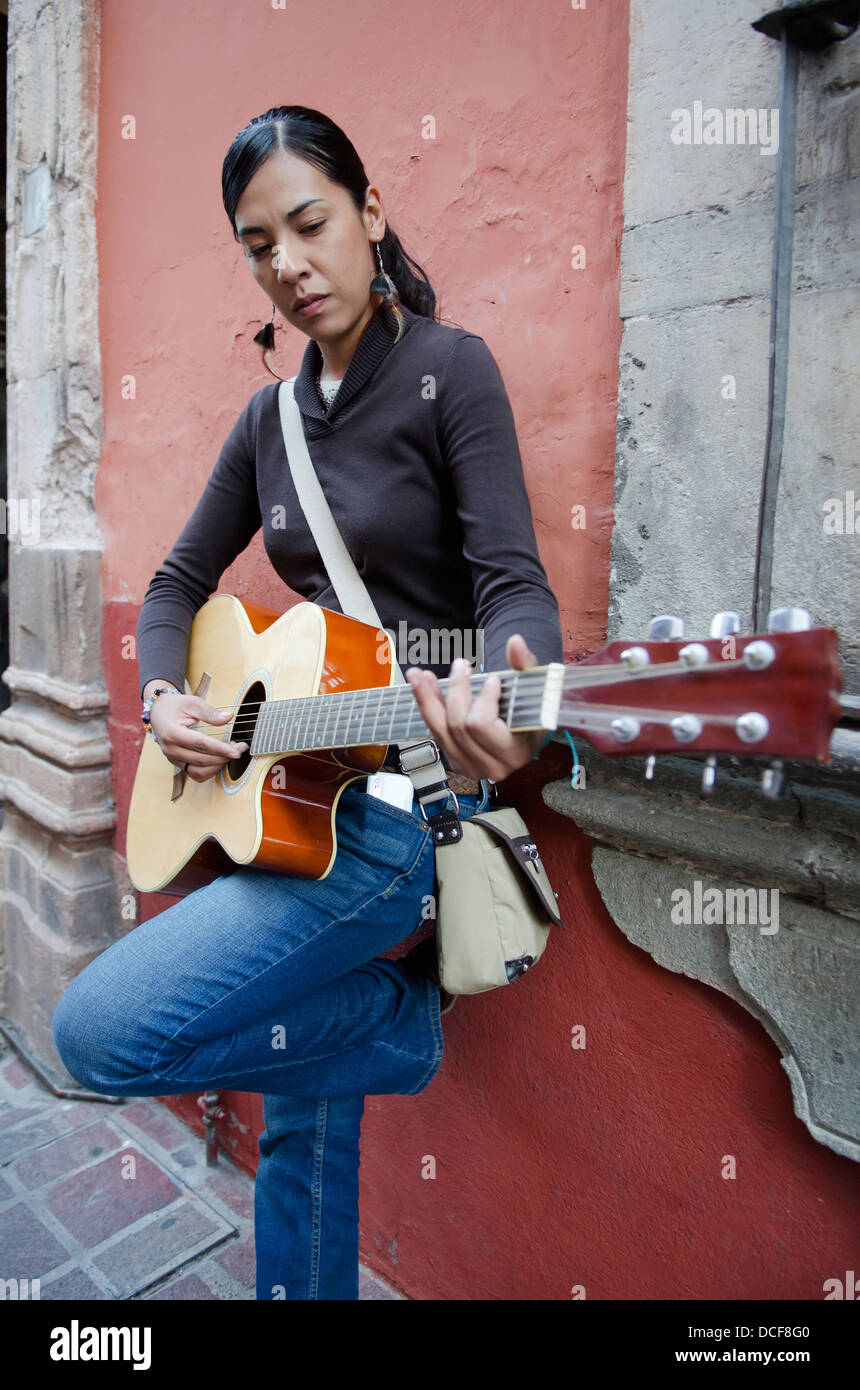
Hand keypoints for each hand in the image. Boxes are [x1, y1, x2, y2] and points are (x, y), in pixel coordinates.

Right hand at [148, 693, 247, 781]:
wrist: (157, 712)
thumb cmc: (173, 706)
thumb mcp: (191, 703)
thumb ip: (210, 712)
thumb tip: (228, 717)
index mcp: (172, 733)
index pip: (200, 744)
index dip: (220, 748)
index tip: (236, 750)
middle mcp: (171, 749)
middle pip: (201, 759)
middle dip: (224, 756)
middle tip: (240, 748)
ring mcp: (173, 758)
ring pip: (199, 771)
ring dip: (218, 765)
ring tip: (231, 754)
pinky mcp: (177, 763)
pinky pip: (195, 774)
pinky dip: (209, 771)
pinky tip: (219, 761)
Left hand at [404, 634, 548, 782]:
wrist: (526, 732)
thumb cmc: (533, 710)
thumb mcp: (535, 687)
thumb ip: (525, 664)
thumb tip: (515, 642)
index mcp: (514, 752)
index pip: (482, 725)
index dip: (483, 699)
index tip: (493, 679)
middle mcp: (491, 766)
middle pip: (458, 725)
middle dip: (456, 690)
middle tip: (461, 665)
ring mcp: (471, 767)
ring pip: (440, 730)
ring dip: (427, 698)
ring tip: (418, 674)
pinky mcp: (457, 761)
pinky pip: (435, 733)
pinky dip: (428, 707)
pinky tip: (424, 686)